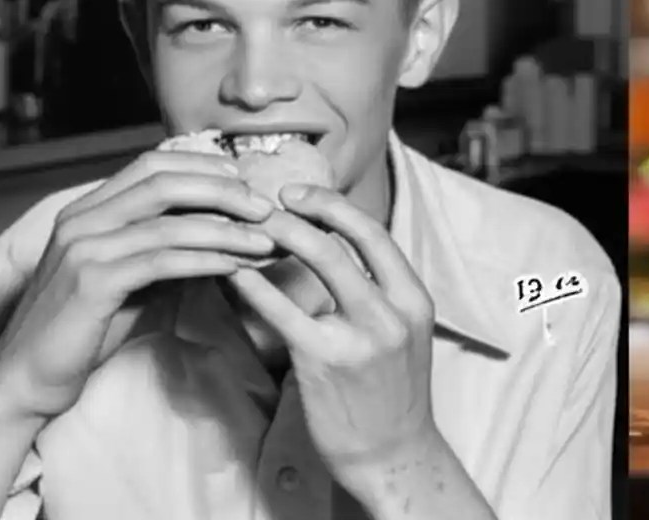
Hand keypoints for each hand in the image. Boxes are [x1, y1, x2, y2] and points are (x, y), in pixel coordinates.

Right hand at [0, 150, 277, 421]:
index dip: (204, 167)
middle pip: (164, 183)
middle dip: (223, 191)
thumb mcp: (137, 278)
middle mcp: (82, 219)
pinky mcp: (92, 282)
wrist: (32, 375)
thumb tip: (232, 233)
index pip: (151, 165)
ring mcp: (83, 248)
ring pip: (169, 223)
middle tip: (266, 208)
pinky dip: (204, 260)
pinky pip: (161, 261)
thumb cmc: (90, 326)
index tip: (246, 179)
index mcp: (89, 209)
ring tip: (265, 241)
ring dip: (226, 230)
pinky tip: (235, 267)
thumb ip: (172, 249)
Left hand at [226, 185, 434, 488]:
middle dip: (305, 209)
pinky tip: (233, 272)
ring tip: (248, 225)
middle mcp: (394, 311)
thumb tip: (331, 253)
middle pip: (346, 238)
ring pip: (320, 261)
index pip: (375, 234)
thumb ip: (377, 295)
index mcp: (415, 299)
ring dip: (278, 235)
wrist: (393, 454)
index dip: (335, 206)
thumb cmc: (390, 395)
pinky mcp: (324, 359)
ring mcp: (362, 334)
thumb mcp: (402, 335)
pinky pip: (282, 308)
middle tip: (269, 199)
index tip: (303, 193)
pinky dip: (255, 283)